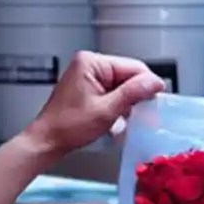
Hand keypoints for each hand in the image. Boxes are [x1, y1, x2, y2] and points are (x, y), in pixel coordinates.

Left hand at [23, 52, 165, 155]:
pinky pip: (115, 91)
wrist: (47, 141)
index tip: (154, 103)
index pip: (134, 67)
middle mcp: (90, 64)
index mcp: (91, 63)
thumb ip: (133, 93)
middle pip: (130, 75)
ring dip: (129, 102)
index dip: (147, 85)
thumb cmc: (68, 126)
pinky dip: (120, 105)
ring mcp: (89, 75)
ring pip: (124, 85)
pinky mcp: (90, 86)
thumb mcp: (107, 110)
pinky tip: (117, 118)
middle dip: (136, 95)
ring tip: (124, 118)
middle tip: (139, 115)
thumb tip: (156, 82)